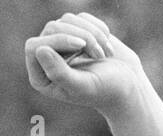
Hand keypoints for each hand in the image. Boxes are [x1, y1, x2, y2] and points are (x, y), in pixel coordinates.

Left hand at [25, 13, 144, 115]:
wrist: (128, 84)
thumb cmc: (105, 90)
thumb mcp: (83, 86)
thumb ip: (59, 73)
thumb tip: (39, 50)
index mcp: (41, 78)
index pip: (34, 46)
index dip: (56, 40)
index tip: (80, 46)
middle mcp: (47, 59)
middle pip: (51, 28)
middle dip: (78, 36)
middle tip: (98, 54)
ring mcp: (61, 43)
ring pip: (67, 19)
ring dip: (91, 34)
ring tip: (104, 55)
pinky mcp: (76, 31)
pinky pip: (81, 17)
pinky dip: (97, 29)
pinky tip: (107, 47)